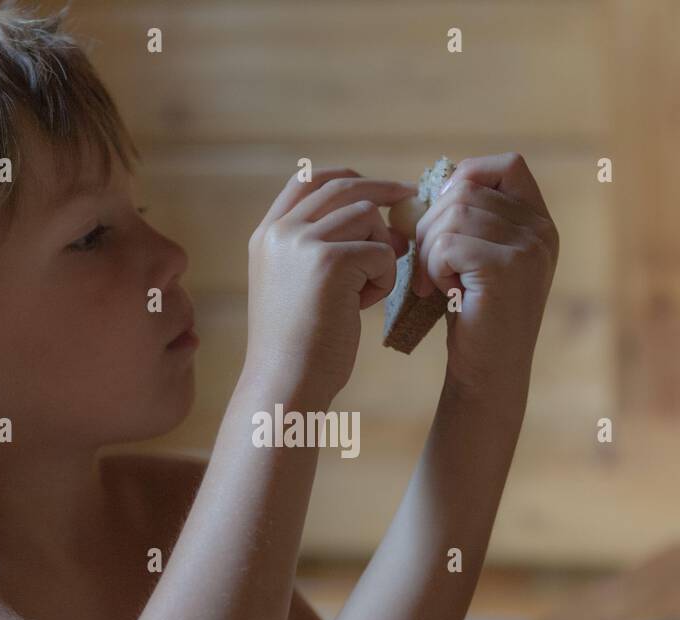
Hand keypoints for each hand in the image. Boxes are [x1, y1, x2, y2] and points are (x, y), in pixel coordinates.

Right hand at [247, 168, 414, 399]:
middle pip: (343, 188)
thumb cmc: (300, 345)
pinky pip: (382, 252)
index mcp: (267, 235)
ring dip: (381, 252)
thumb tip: (382, 220)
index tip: (375, 187)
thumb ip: (322, 248)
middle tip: (413, 199)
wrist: (286, 382)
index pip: (307, 180)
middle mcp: (280, 232)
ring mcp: (303, 243)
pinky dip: (384, 279)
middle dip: (383, 191)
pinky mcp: (331, 261)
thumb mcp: (297, 285)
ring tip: (364, 293)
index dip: (347, 177)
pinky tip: (362, 308)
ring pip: (368, 217)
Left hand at [411, 153, 558, 396]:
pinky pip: (448, 244)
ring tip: (436, 282)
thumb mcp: (481, 257)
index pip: (507, 165)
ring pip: (452, 215)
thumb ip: (472, 219)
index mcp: (540, 222)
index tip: (446, 215)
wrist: (490, 373)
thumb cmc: (476, 316)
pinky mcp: (506, 270)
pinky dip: (432, 268)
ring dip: (429, 250)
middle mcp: (541, 230)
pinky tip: (443, 292)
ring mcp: (528, 249)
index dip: (468, 177)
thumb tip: (431, 185)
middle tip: (429, 266)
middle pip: (465, 191)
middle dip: (431, 225)